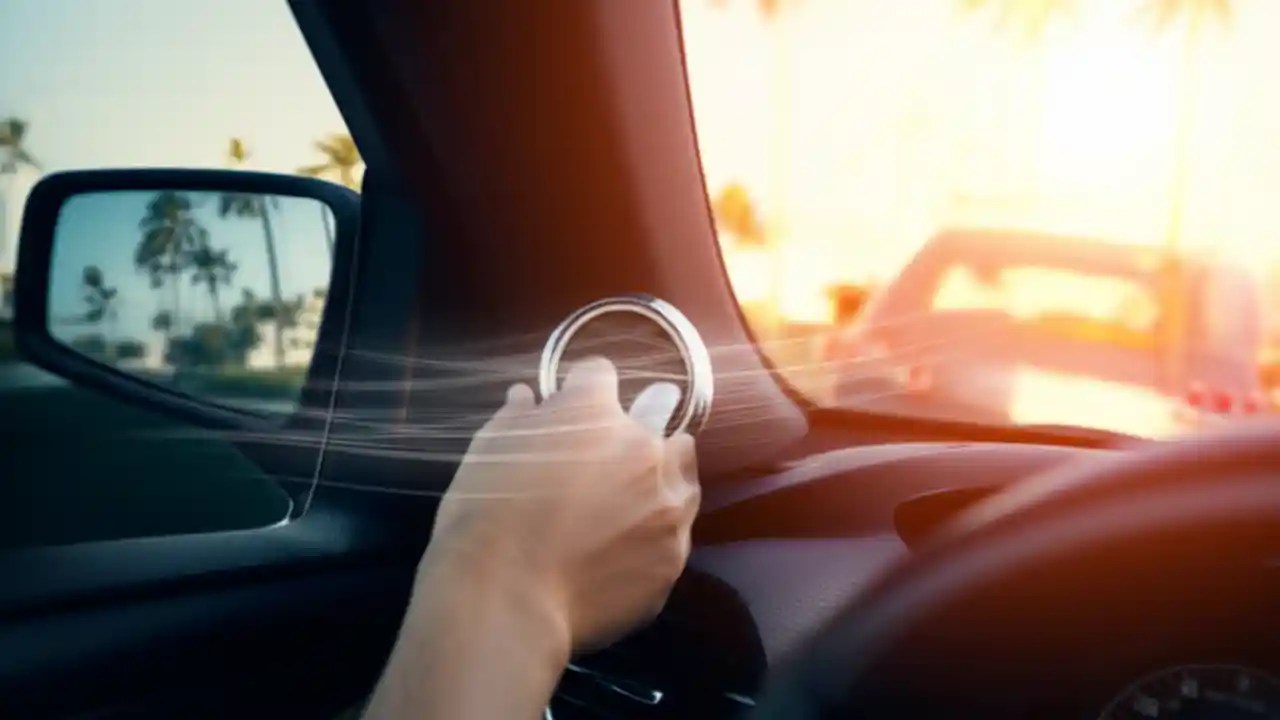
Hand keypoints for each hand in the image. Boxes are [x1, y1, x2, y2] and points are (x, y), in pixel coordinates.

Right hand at [422, 356, 700, 649]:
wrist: (504, 601)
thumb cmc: (483, 519)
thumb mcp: (487, 453)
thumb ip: (517, 418)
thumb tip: (526, 398)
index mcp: (593, 412)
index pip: (600, 374)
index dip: (582, 389)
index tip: (570, 407)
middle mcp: (643, 448)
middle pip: (660, 414)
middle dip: (637, 424)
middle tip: (609, 454)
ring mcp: (666, 505)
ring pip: (683, 473)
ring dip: (661, 476)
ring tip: (630, 500)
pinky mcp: (673, 558)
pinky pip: (673, 533)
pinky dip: (654, 534)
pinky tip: (623, 551)